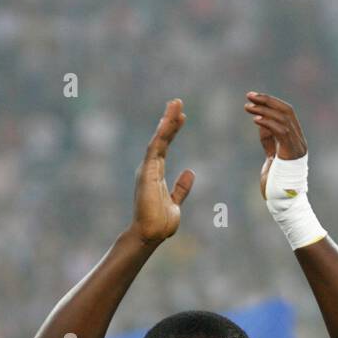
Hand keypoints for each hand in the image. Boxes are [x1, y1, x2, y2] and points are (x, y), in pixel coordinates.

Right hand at [131, 99, 194, 243]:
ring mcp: (147, 169)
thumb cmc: (160, 223)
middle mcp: (150, 168)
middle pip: (161, 139)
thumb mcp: (175, 202)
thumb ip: (181, 188)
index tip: (181, 118)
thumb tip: (190, 172)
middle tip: (177, 102)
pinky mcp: (147, 172)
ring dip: (166, 122)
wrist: (150, 235)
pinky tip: (167, 122)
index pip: (165, 147)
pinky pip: (155, 149)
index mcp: (156, 174)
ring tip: (175, 104)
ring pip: (158, 140)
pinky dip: (162, 135)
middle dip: (169, 120)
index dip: (172, 131)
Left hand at [244, 92, 307, 198]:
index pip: (286, 113)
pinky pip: (280, 131)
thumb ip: (270, 141)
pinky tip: (254, 119)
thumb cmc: (276, 184)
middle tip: (249, 95)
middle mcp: (299, 140)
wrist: (284, 203)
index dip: (270, 102)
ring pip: (283, 118)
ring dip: (264, 110)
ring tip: (247, 106)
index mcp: (295, 140)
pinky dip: (267, 123)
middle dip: (267, 100)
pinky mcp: (291, 152)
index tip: (253, 97)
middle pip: (286, 111)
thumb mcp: (271, 157)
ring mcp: (297, 145)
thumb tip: (261, 123)